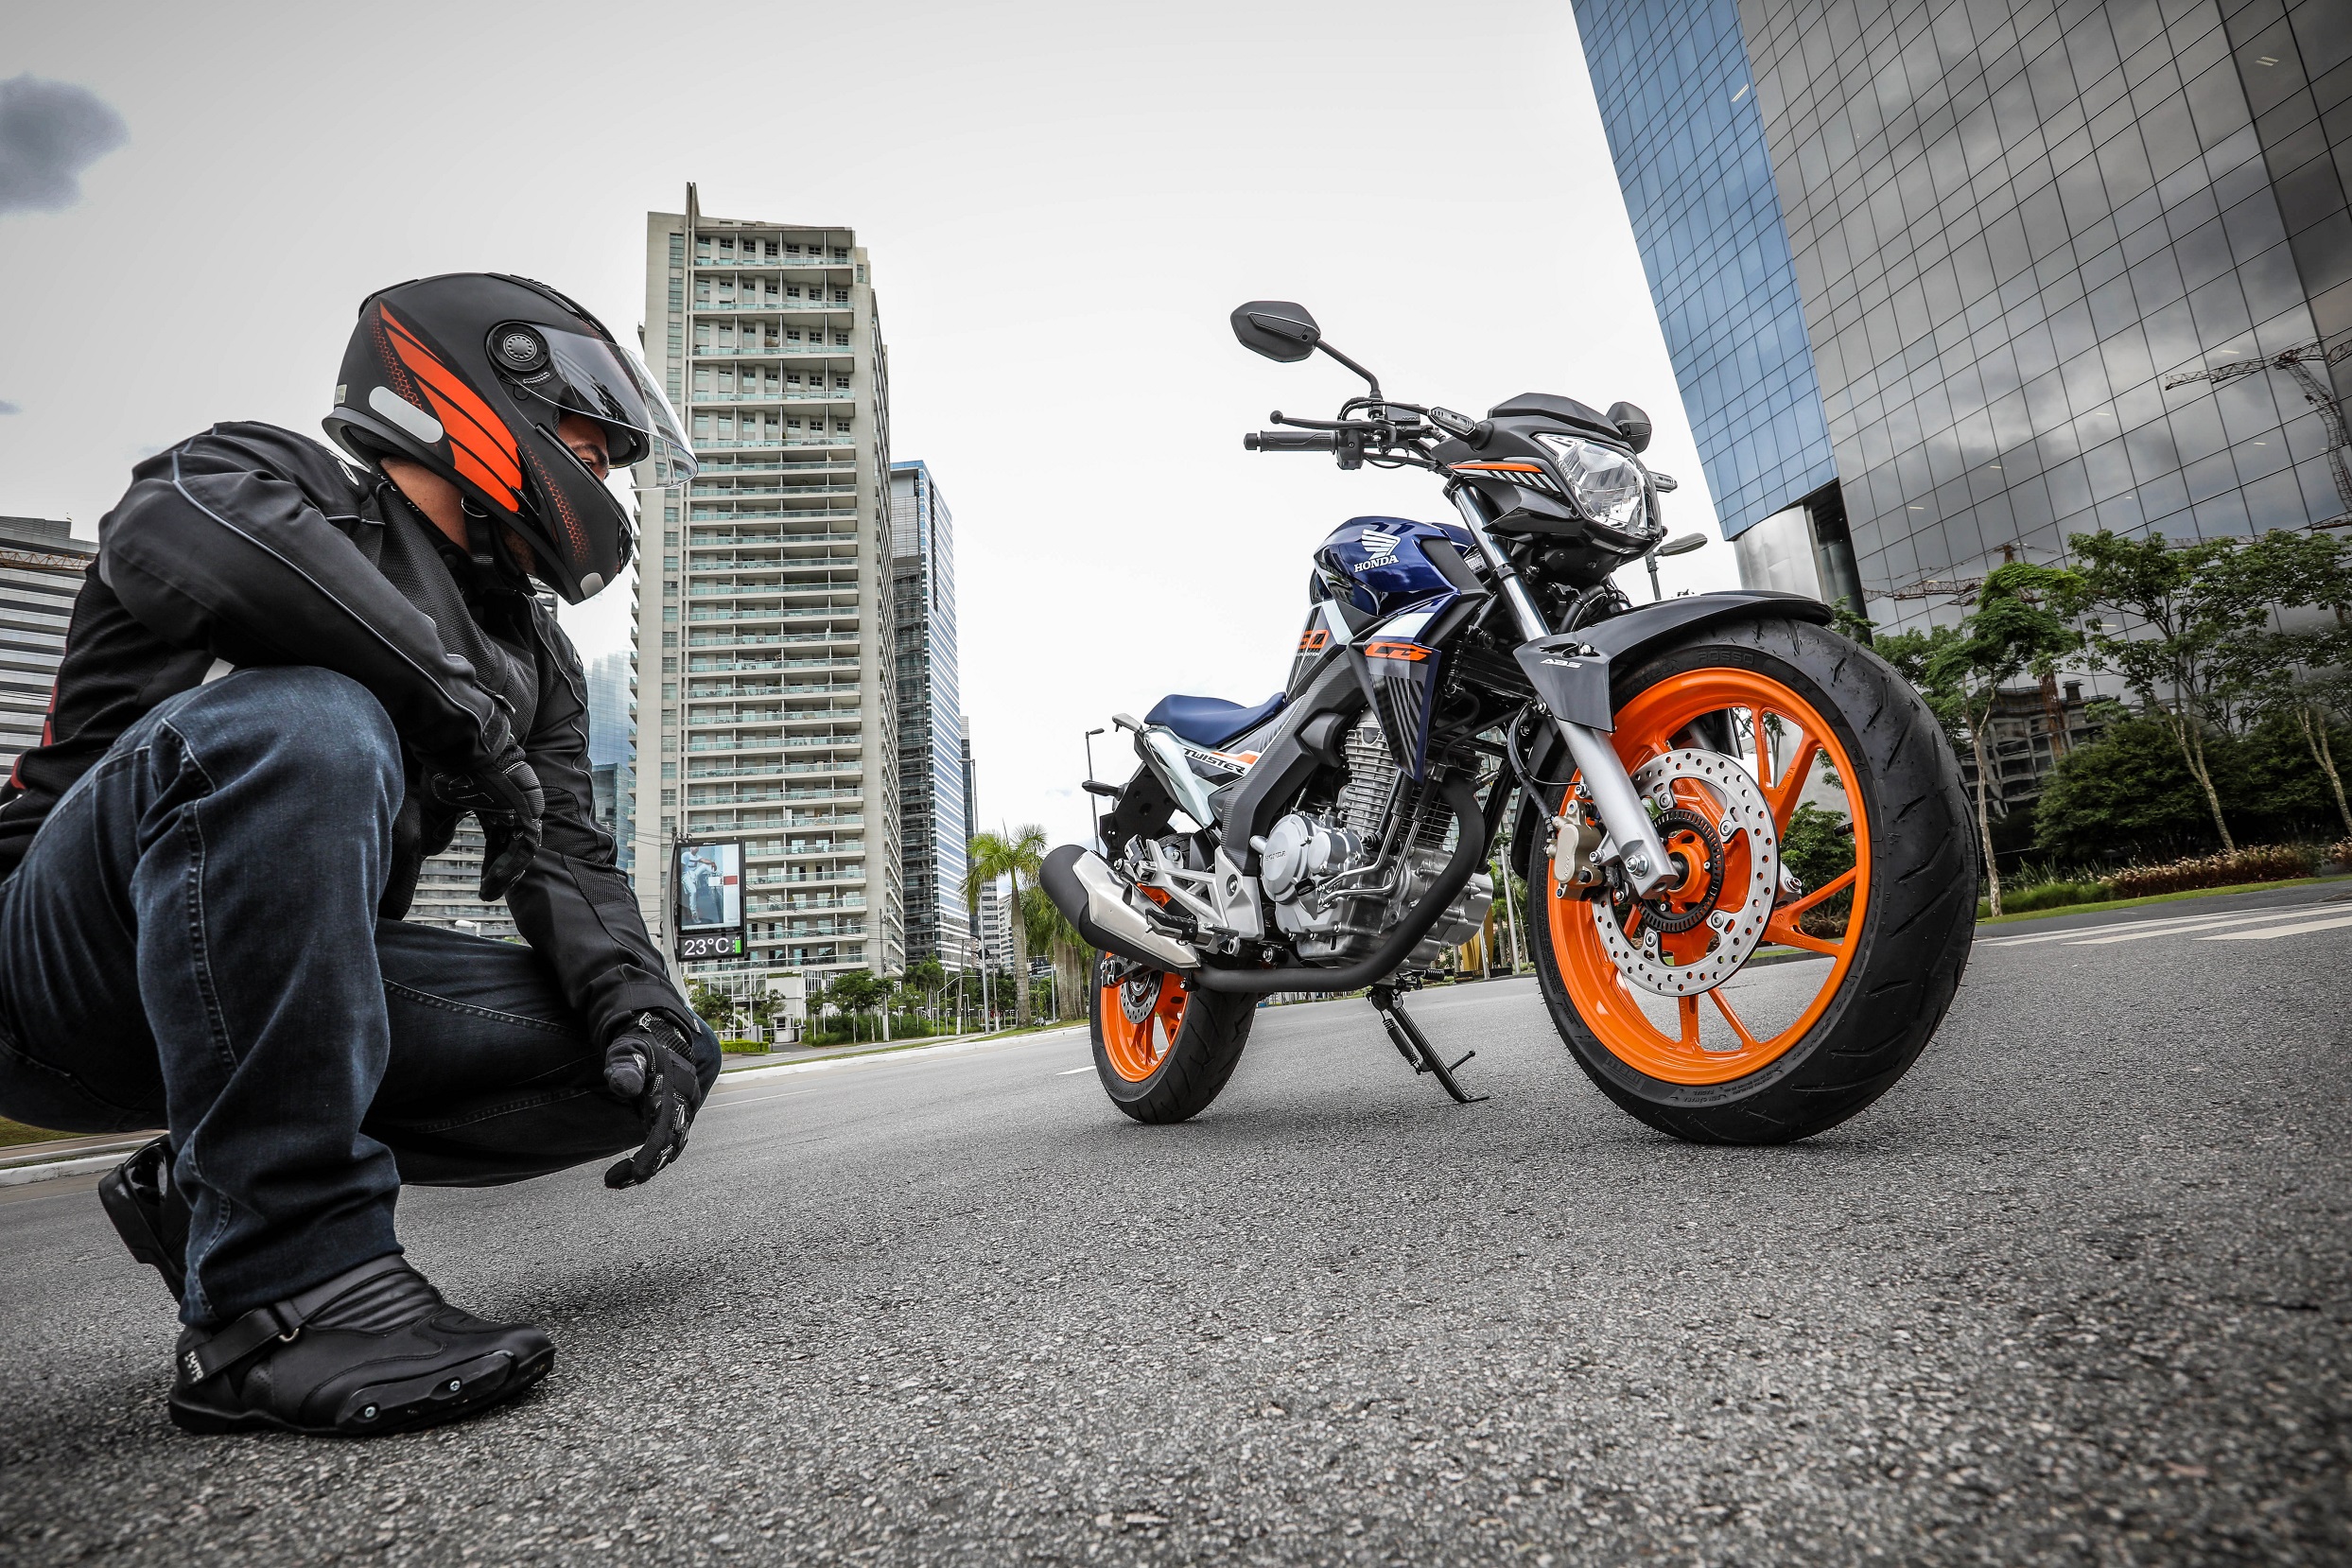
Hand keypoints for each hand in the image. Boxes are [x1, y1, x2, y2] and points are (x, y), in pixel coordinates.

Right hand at [424, 718, 544, 901]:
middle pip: (512, 847)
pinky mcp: (528, 808)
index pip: (499, 840)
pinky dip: (511, 866)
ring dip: (506, 874)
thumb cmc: (447, 769)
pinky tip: (495, 882)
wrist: (457, 743)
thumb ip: (436, 830)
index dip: (492, 864)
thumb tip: (429, 852)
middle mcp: (513, 806)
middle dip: (501, 872)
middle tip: (488, 893)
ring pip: (522, 849)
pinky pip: (525, 845)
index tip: (483, 887)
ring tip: (489, 892)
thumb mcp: (438, 806)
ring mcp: (524, 806)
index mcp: (495, 804)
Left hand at [602, 1013, 704, 1188]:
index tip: (636, 1175)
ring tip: (615, 1181)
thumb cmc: (639, 1045)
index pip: (665, 1132)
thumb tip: (623, 1085)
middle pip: (670, 1147)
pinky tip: (627, 1170)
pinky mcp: (672, 1117)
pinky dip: (649, 1158)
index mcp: (674, 1093)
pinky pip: (665, 1142)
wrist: (659, 1036)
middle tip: (611, 1181)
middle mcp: (683, 1106)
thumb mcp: (628, 1051)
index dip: (651, 1156)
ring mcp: (680, 1113)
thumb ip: (626, 1067)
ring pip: (669, 1148)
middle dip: (644, 1168)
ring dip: (645, 1167)